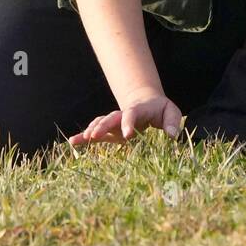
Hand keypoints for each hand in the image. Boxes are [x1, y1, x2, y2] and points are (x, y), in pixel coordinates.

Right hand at [68, 90, 182, 146]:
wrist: (146, 102)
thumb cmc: (161, 110)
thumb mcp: (171, 112)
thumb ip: (172, 122)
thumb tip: (172, 135)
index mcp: (139, 109)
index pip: (132, 114)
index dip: (128, 123)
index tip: (127, 135)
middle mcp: (123, 114)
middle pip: (111, 118)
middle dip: (103, 126)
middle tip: (95, 135)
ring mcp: (114, 122)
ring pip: (100, 124)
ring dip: (91, 130)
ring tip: (80, 139)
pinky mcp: (109, 131)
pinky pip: (95, 133)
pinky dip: (84, 137)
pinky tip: (73, 142)